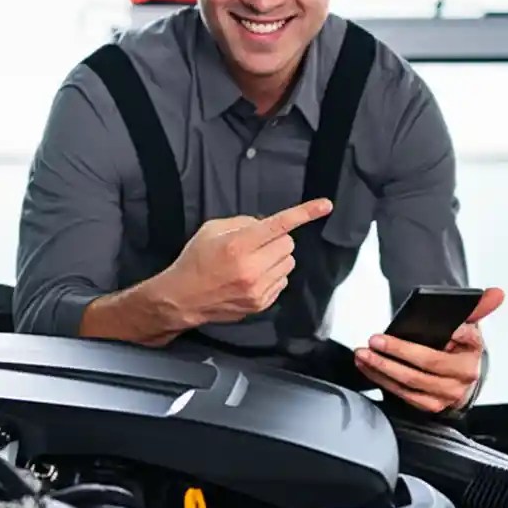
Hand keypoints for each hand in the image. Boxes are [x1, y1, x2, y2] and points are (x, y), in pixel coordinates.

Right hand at [156, 198, 333, 326]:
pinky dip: (272, 275)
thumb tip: (265, 223)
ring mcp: (258, 288)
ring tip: (252, 262)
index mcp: (238, 245)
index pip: (280, 225)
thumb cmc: (195, 262)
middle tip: (257, 244)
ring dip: (276, 258)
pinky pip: (282, 281)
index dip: (305, 213)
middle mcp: (251, 268)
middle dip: (277, 240)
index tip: (325, 205)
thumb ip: (242, 222)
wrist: (183, 298)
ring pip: (289, 263)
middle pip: (288, 244)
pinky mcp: (261, 303)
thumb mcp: (212, 230)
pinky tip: (252, 277)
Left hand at [354, 287, 504, 413]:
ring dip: (382, 368)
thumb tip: (497, 293)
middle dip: (398, 351)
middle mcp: (461, 377)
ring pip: (410, 382)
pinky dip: (381, 380)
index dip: (447, 334)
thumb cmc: (460, 349)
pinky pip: (402, 394)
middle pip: (426, 364)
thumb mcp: (470, 326)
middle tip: (375, 340)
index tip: (420, 326)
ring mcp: (445, 395)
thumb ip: (479, 307)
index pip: (460, 340)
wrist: (462, 378)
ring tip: (363, 354)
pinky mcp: (430, 405)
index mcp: (472, 354)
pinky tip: (368, 367)